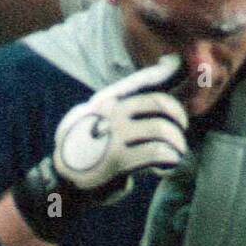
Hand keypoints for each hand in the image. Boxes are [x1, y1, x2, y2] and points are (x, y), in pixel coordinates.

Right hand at [11, 54, 187, 241]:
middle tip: (182, 129)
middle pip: (158, 102)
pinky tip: (167, 167)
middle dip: (178, 115)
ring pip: (161, 128)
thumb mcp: (97, 122)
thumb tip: (153, 106)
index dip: (164, 73)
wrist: (64, 180)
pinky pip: (157, 152)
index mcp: (107, 100)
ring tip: (178, 152)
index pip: (141, 81)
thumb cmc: (88, 152)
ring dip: (177, 142)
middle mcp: (110, 111)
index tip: (177, 65)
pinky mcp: (118, 158)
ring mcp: (113, 133)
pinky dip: (170, 159)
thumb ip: (120, 113)